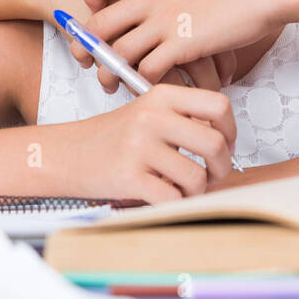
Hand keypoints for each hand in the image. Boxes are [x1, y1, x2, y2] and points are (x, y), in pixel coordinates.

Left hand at [68, 0, 283, 87]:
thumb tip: (149, 9)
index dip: (90, 0)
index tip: (97, 17)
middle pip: (98, 25)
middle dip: (87, 50)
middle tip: (89, 65)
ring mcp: (164, 20)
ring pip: (117, 53)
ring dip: (112, 75)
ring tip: (115, 86)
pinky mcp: (182, 43)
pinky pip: (148, 70)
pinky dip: (144, 83)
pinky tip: (150, 88)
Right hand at [72, 83, 236, 203]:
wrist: (67, 153)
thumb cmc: (114, 136)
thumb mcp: (148, 112)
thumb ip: (184, 117)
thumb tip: (227, 140)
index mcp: (161, 96)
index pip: (218, 106)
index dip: (231, 130)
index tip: (226, 144)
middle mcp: (151, 117)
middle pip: (214, 143)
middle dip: (222, 166)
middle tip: (213, 174)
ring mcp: (139, 147)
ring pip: (197, 176)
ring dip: (198, 190)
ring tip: (185, 188)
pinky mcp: (128, 177)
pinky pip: (173, 197)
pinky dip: (176, 203)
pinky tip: (166, 196)